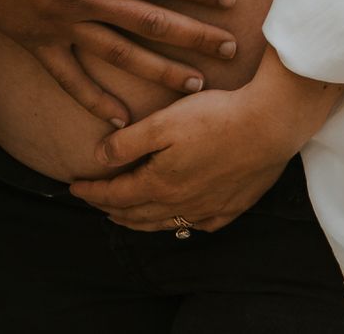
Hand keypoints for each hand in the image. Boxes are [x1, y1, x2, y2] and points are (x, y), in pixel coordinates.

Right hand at [0, 0, 239, 127]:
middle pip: (150, 22)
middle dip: (194, 37)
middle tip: (229, 49)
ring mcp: (60, 24)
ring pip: (120, 55)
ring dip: (160, 72)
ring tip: (195, 86)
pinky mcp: (37, 42)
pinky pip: (70, 78)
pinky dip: (95, 99)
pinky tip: (118, 118)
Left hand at [66, 48, 342, 233]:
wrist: (270, 125)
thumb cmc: (215, 117)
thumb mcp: (162, 122)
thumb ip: (127, 142)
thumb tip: (98, 159)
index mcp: (159, 183)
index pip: (115, 194)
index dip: (91, 192)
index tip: (73, 187)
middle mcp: (181, 203)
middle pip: (137, 214)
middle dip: (111, 209)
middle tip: (95, 202)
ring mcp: (209, 208)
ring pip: (165, 223)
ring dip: (140, 221)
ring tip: (125, 217)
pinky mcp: (233, 206)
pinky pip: (199, 225)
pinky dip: (181, 225)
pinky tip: (180, 221)